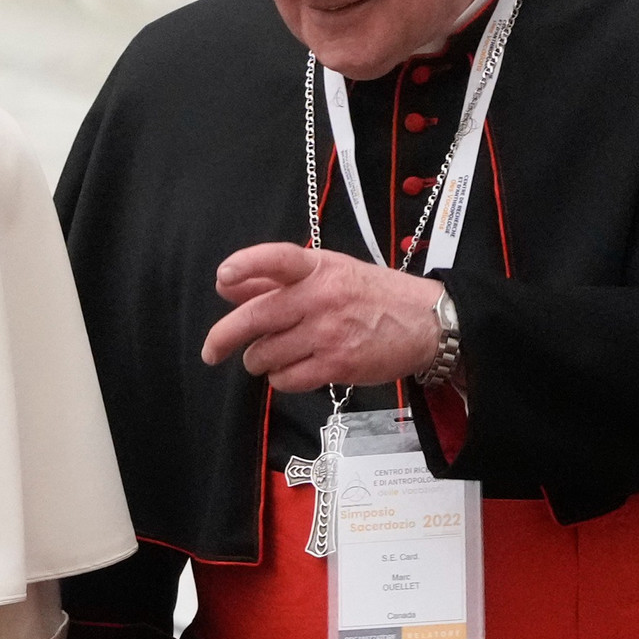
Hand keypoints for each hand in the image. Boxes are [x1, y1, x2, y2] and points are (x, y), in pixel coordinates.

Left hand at [201, 243, 442, 392]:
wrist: (427, 323)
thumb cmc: (371, 294)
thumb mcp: (329, 271)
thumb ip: (278, 279)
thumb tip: (228, 287)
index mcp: (318, 268)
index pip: (277, 258)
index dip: (246, 266)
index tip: (223, 278)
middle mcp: (321, 297)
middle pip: (255, 318)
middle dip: (222, 338)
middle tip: (211, 351)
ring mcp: (328, 333)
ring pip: (265, 354)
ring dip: (259, 360)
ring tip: (274, 355)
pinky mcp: (338, 365)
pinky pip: (286, 380)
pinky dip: (281, 379)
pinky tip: (293, 370)